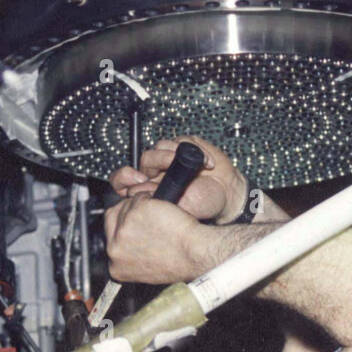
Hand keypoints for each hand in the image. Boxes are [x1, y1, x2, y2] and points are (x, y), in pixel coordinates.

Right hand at [103, 194, 204, 283]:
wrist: (194, 254)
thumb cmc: (178, 261)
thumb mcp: (145, 268)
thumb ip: (129, 255)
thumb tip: (126, 243)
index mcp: (115, 266)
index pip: (109, 238)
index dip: (124, 229)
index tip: (135, 230)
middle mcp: (115, 249)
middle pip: (112, 217)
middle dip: (129, 214)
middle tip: (149, 223)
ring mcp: (124, 229)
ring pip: (126, 204)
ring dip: (142, 207)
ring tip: (159, 221)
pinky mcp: (137, 210)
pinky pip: (140, 195)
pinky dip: (153, 198)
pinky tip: (162, 213)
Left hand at [108, 135, 248, 223]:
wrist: (228, 193)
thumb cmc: (205, 205)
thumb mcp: (182, 210)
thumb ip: (160, 202)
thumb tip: (140, 193)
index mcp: (149, 193)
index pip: (124, 185)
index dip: (125, 180)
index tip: (137, 180)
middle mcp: (155, 176)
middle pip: (140, 163)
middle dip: (152, 163)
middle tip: (159, 169)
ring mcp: (167, 161)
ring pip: (156, 150)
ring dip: (172, 156)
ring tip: (192, 167)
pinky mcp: (182, 147)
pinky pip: (177, 142)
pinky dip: (194, 151)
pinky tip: (206, 163)